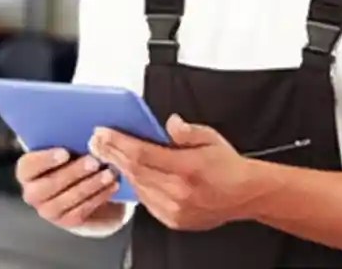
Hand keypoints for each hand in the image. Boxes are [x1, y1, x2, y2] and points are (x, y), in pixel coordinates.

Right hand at [15, 147, 122, 228]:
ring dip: (89, 185)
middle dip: (72, 173)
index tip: (65, 152)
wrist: (88, 184)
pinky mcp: (66, 221)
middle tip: (93, 161)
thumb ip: (68, 138)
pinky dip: (98, 197)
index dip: (44, 160)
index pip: (27, 166)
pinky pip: (81, 211)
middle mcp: (32, 193)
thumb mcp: (68, 145)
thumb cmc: (75, 156)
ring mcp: (48, 210)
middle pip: (47, 186)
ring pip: (66, 200)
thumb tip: (86, 131)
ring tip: (108, 172)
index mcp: (27, 171)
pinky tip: (112, 186)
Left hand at [90, 114, 261, 230]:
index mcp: (187, 168)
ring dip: (121, 169)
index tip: (103, 133)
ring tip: (107, 153)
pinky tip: (128, 172)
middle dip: (112, 153)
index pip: (142, 154)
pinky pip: (146, 200)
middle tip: (96, 141)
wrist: (246, 194)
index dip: (119, 143)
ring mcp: (175, 208)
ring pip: (138, 186)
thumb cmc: (227, 165)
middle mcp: (179, 191)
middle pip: (135, 170)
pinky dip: (136, 185)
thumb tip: (169, 123)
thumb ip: (186, 131)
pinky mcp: (173, 219)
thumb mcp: (209, 138)